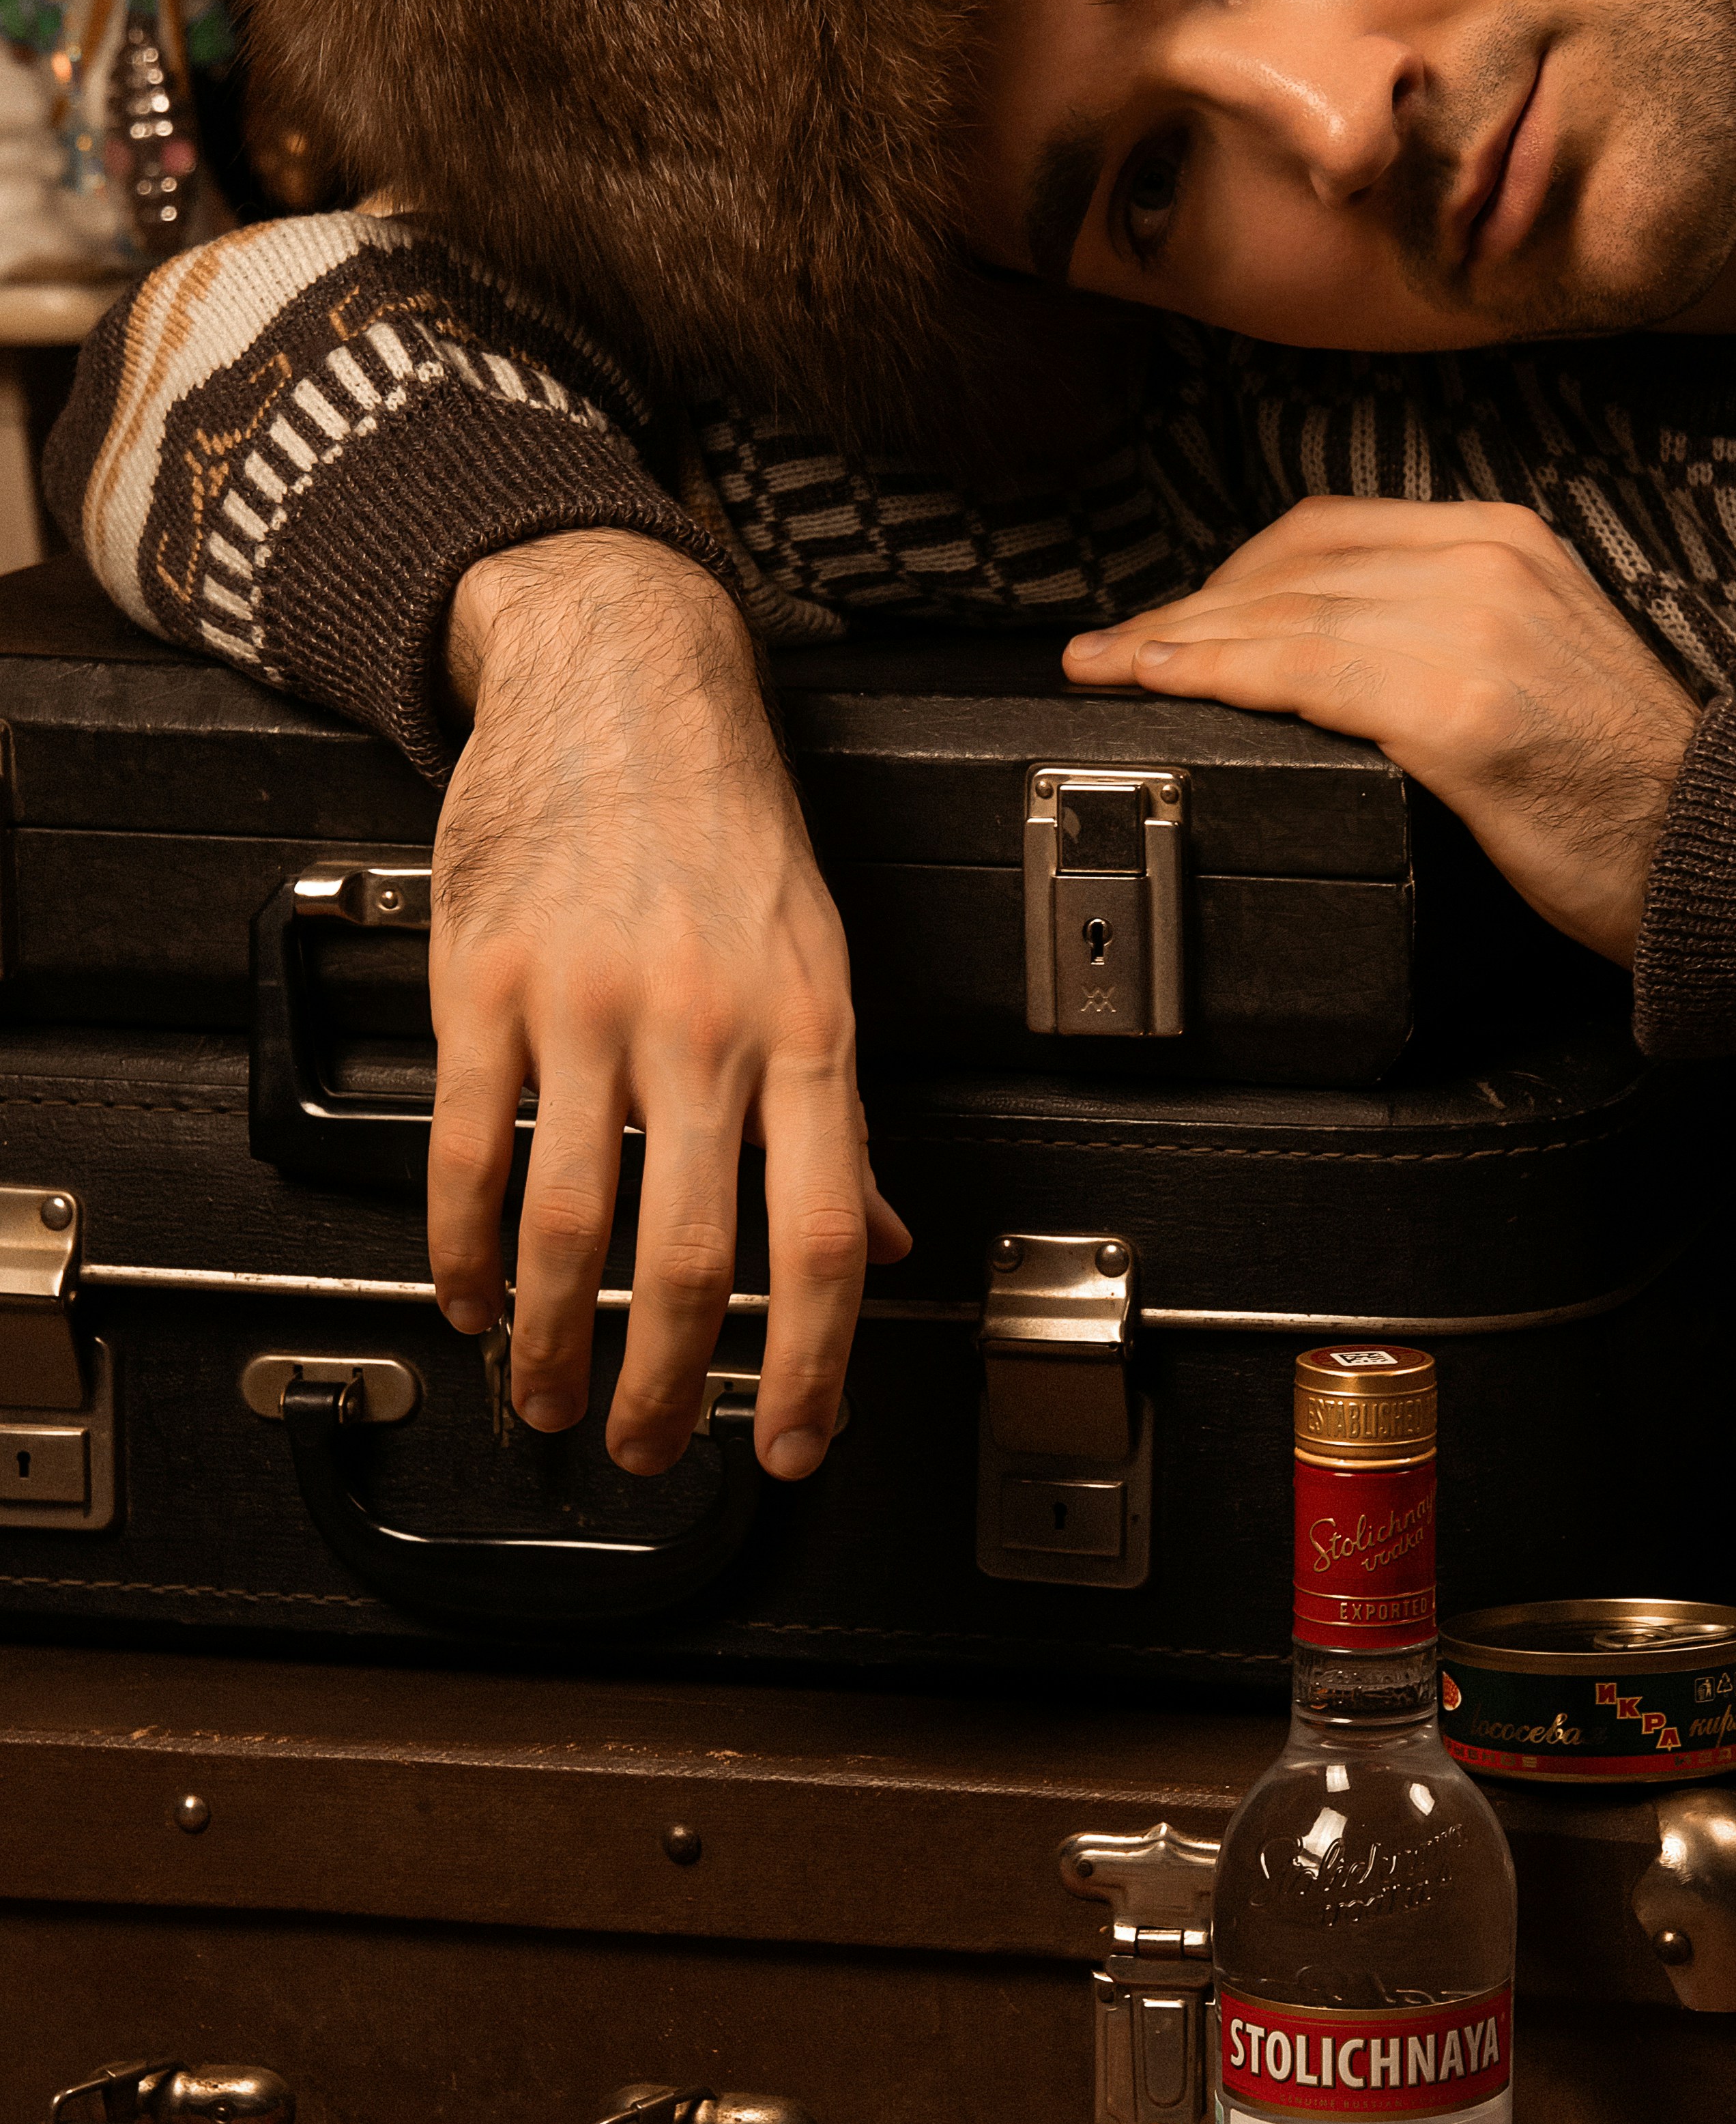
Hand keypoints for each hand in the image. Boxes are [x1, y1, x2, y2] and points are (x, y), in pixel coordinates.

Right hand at [431, 533, 904, 1476]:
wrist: (621, 676)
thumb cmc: (727, 819)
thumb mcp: (821, 958)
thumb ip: (840, 1114)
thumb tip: (884, 1243)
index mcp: (811, 1028)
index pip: (828, 1234)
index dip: (812, 1363)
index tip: (788, 1443)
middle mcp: (708, 1025)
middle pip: (694, 1256)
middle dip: (665, 1383)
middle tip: (644, 1446)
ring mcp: (591, 1005)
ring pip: (571, 1223)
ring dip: (553, 1339)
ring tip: (545, 1395)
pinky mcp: (487, 981)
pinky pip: (470, 1148)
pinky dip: (464, 1248)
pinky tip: (471, 1295)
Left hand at [1061, 501, 1694, 962]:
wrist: (1719, 854)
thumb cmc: (1628, 793)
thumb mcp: (1541, 665)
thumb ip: (1449, 633)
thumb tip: (1336, 653)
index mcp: (1506, 542)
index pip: (1326, 530)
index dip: (1229, 572)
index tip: (1168, 614)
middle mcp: (1487, 562)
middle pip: (1290, 563)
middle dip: (1186, 607)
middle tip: (1113, 650)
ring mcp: (1474, 627)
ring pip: (1281, 611)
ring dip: (1175, 639)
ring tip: (1108, 669)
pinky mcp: (1459, 707)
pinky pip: (1301, 671)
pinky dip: (1213, 672)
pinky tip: (1158, 683)